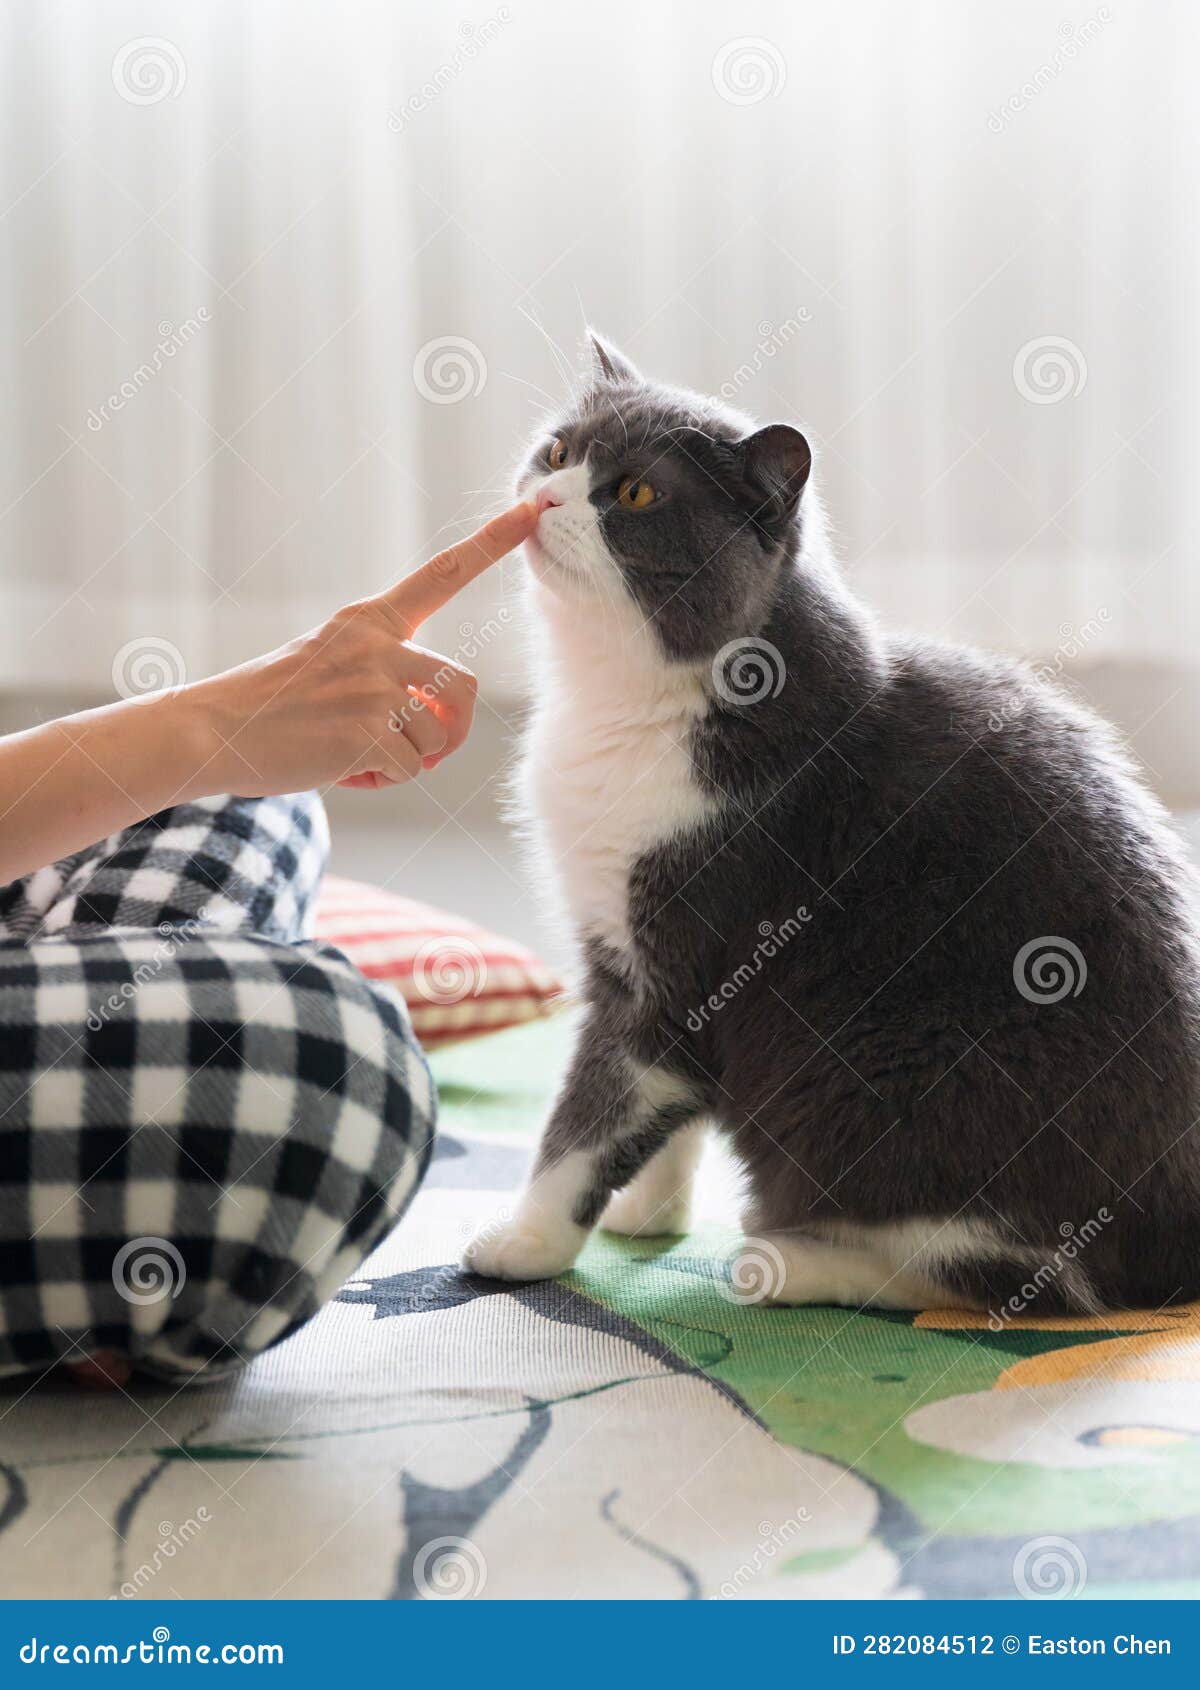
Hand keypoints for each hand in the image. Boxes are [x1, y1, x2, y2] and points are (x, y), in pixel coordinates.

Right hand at [186, 501, 535, 795]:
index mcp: (366, 620)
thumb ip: (381, 673)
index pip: (441, 574)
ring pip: (437, 737)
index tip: (530, 508)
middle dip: (450, 730)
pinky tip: (343, 772)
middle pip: (463, 686)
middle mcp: (375, 645)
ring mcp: (371, 687)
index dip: (491, 543)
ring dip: (409, 761)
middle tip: (414, 751)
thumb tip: (435, 729)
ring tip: (359, 758)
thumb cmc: (269, 707)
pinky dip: (383, 781)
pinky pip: (410, 769)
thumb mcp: (326, 662)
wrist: (209, 731)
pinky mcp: (365, 732)